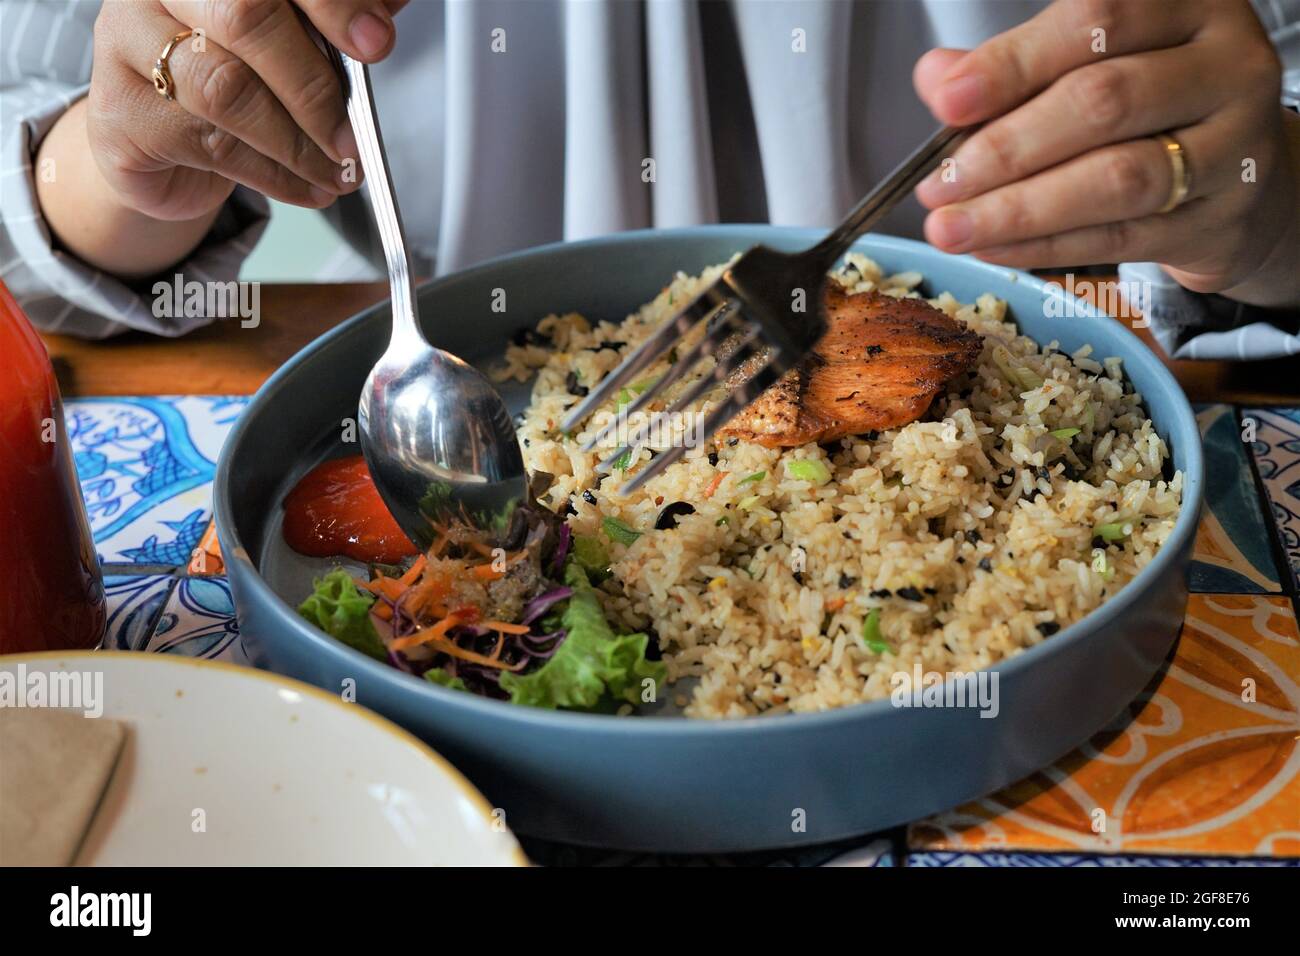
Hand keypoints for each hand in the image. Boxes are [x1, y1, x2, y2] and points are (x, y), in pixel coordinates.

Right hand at [86, 0, 405, 220]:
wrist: (158, 143)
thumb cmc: (230, 77)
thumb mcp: (288, 42)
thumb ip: (331, 21)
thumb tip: (386, 11)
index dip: (331, 5)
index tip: (375, 44)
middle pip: (244, 18)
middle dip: (314, 84)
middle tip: (352, 134)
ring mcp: (127, 44)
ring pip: (228, 91)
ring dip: (299, 145)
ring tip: (338, 172)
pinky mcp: (122, 113)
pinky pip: (212, 145)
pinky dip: (276, 176)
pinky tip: (308, 187)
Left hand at [913, 0, 1299, 306]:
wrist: (1235, 176)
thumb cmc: (1146, 107)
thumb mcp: (1085, 66)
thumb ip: (1015, 68)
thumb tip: (937, 77)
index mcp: (1187, 5)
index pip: (1095, 22)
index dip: (1013, 64)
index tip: (947, 102)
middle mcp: (1224, 66)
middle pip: (1104, 103)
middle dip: (1006, 149)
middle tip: (939, 185)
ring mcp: (1233, 146)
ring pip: (1116, 180)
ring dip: (1019, 211)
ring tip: (952, 228)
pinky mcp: (1218, 220)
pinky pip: (1120, 239)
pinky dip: (1045, 247)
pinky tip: (993, 248)